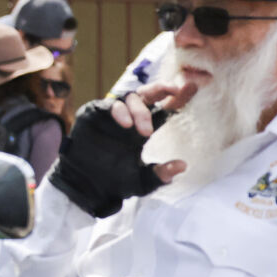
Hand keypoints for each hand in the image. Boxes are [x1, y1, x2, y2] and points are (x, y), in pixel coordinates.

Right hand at [45, 90, 189, 217]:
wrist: (84, 187)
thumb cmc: (113, 183)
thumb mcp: (142, 182)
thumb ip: (161, 175)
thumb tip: (183, 165)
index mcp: (142, 131)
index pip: (163, 110)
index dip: (177, 99)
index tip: (193, 88)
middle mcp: (129, 120)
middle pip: (147, 95)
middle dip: (162, 88)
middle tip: (175, 89)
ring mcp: (110, 116)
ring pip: (129, 98)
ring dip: (140, 109)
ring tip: (145, 131)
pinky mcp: (93, 115)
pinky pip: (107, 105)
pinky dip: (118, 111)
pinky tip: (126, 124)